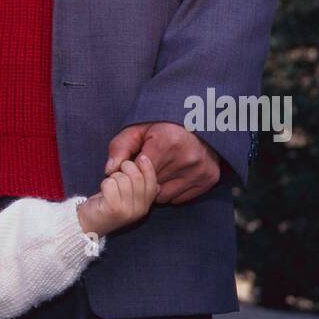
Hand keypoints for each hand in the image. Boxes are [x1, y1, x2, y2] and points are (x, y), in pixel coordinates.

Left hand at [76, 155, 157, 235]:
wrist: (88, 223)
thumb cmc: (107, 202)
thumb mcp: (127, 194)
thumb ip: (138, 182)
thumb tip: (145, 161)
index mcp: (145, 205)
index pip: (153, 183)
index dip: (148, 168)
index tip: (142, 157)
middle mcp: (140, 210)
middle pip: (137, 177)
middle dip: (126, 168)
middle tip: (117, 173)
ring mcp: (127, 210)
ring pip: (122, 179)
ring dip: (113, 178)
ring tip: (110, 187)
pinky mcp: (113, 209)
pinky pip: (110, 184)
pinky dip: (105, 184)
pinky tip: (103, 192)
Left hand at [105, 122, 220, 203]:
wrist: (202, 120)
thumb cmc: (164, 124)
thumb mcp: (139, 128)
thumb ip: (120, 147)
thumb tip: (109, 171)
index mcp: (167, 143)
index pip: (138, 172)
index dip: (133, 169)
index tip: (135, 162)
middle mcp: (186, 159)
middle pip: (151, 185)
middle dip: (144, 178)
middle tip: (149, 165)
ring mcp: (200, 170)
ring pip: (164, 196)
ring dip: (158, 187)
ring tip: (162, 169)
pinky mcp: (209, 179)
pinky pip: (180, 198)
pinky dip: (173, 190)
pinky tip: (174, 174)